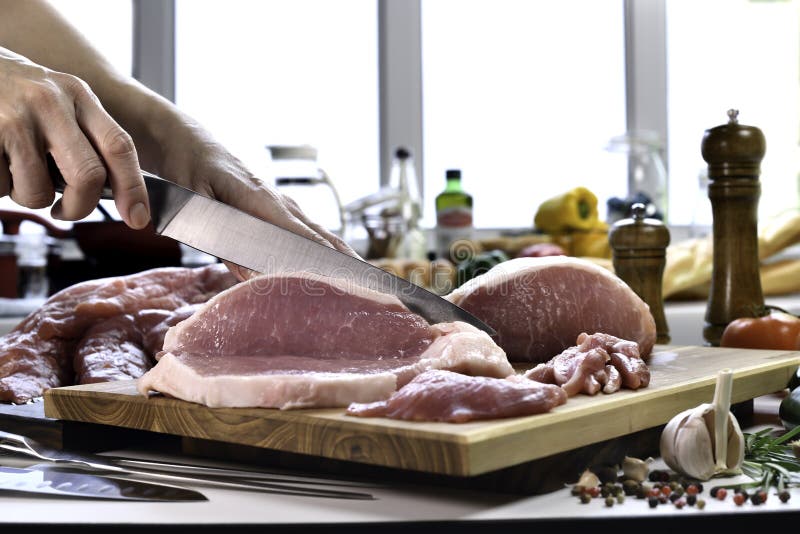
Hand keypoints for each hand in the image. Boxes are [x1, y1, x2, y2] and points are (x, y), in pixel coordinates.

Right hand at [0, 47, 149, 227]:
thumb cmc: (11, 92)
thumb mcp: (55, 97)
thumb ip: (84, 133)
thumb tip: (116, 191)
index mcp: (77, 94)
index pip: (119, 145)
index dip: (133, 188)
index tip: (138, 218)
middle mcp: (50, 102)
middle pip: (88, 176)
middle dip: (79, 207)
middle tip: (64, 211)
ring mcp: (15, 118)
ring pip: (39, 191)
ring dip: (28, 196)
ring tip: (15, 171)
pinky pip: (2, 188)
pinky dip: (0, 187)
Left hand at [155, 127, 358, 279]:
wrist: (186, 142)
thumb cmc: (187, 171)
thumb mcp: (194, 207)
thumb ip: (223, 242)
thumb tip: (253, 276)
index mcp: (262, 200)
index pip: (303, 236)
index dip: (326, 260)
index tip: (349, 280)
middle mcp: (279, 202)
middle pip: (323, 236)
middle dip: (348, 262)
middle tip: (374, 287)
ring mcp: (281, 204)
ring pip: (320, 233)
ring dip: (342, 256)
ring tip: (367, 281)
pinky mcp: (277, 208)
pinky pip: (308, 231)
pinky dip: (327, 248)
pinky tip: (337, 263)